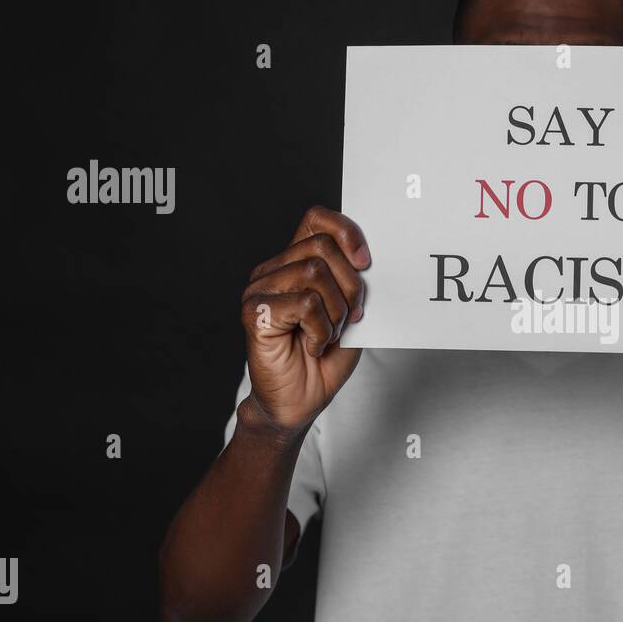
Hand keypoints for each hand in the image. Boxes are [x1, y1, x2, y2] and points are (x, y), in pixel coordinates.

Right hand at [239, 205, 369, 434]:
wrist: (301, 401)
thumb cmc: (323, 359)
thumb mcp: (350, 312)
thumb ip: (353, 280)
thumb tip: (366, 256)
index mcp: (294, 263)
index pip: (316, 219)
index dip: (345, 231)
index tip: (366, 262)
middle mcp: (274, 271)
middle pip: (322, 248)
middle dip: (350, 286)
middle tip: (348, 318)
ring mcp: (260, 290)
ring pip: (315, 273)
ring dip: (335, 312)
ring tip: (326, 335)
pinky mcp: (256, 312)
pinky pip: (305, 303)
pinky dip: (320, 329)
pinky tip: (311, 345)